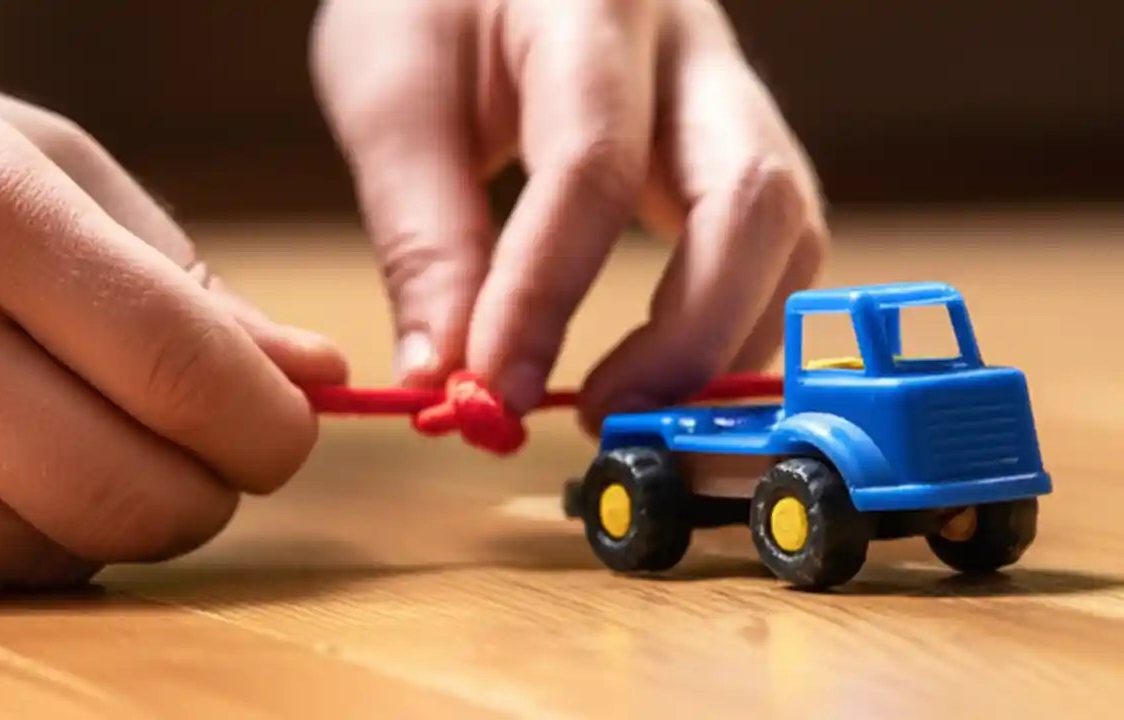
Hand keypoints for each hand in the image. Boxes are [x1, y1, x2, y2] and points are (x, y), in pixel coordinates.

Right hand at [0, 57, 346, 587]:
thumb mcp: (67, 177)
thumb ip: (194, 290)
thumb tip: (317, 379)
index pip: (181, 373)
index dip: (267, 430)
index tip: (286, 433)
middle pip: (118, 495)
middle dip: (201, 499)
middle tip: (205, 459)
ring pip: (40, 557)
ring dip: (103, 524)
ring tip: (78, 434)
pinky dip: (0, 534)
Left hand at [311, 0, 826, 428]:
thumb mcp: (391, 95)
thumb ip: (423, 238)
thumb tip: (446, 378)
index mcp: (593, 3)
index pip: (592, 166)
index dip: (546, 295)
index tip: (492, 390)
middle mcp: (691, 43)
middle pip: (750, 198)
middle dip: (687, 335)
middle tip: (599, 417)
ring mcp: (727, 90)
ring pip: (787, 230)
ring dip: (722, 340)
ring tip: (626, 404)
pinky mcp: (729, 137)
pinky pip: (769, 240)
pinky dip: (727, 318)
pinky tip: (661, 362)